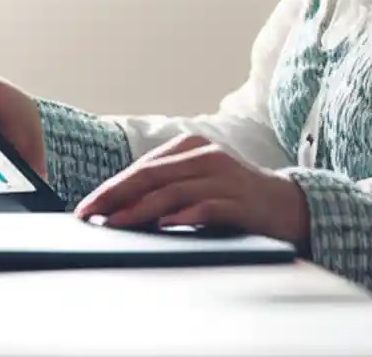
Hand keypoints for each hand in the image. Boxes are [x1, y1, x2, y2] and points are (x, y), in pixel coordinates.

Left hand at [73, 134, 309, 247]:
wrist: (285, 205)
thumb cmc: (232, 195)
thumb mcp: (197, 181)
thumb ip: (165, 186)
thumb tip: (116, 206)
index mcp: (191, 146)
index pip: (142, 167)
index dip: (111, 187)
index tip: (86, 206)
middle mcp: (206, 156)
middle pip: (151, 175)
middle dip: (115, 196)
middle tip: (90, 214)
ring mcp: (224, 177)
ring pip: (172, 191)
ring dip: (139, 209)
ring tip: (115, 224)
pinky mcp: (240, 200)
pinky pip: (206, 207)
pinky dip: (182, 216)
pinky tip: (163, 225)